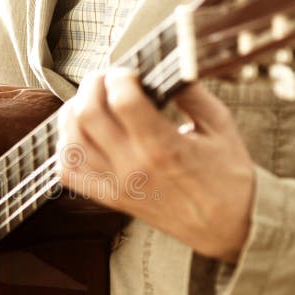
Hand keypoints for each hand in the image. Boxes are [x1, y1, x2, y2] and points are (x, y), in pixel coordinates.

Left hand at [57, 68, 254, 262]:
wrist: (226, 229)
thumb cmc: (227, 179)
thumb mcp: (221, 127)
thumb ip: (192, 94)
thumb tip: (167, 66)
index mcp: (164, 147)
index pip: (122, 101)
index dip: (119, 77)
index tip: (129, 71)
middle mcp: (134, 167)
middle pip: (87, 115)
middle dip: (91, 86)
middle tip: (105, 79)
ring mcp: (117, 185)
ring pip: (71, 141)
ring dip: (74, 112)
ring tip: (90, 101)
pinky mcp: (110, 199)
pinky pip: (69, 173)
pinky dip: (67, 148)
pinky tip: (81, 134)